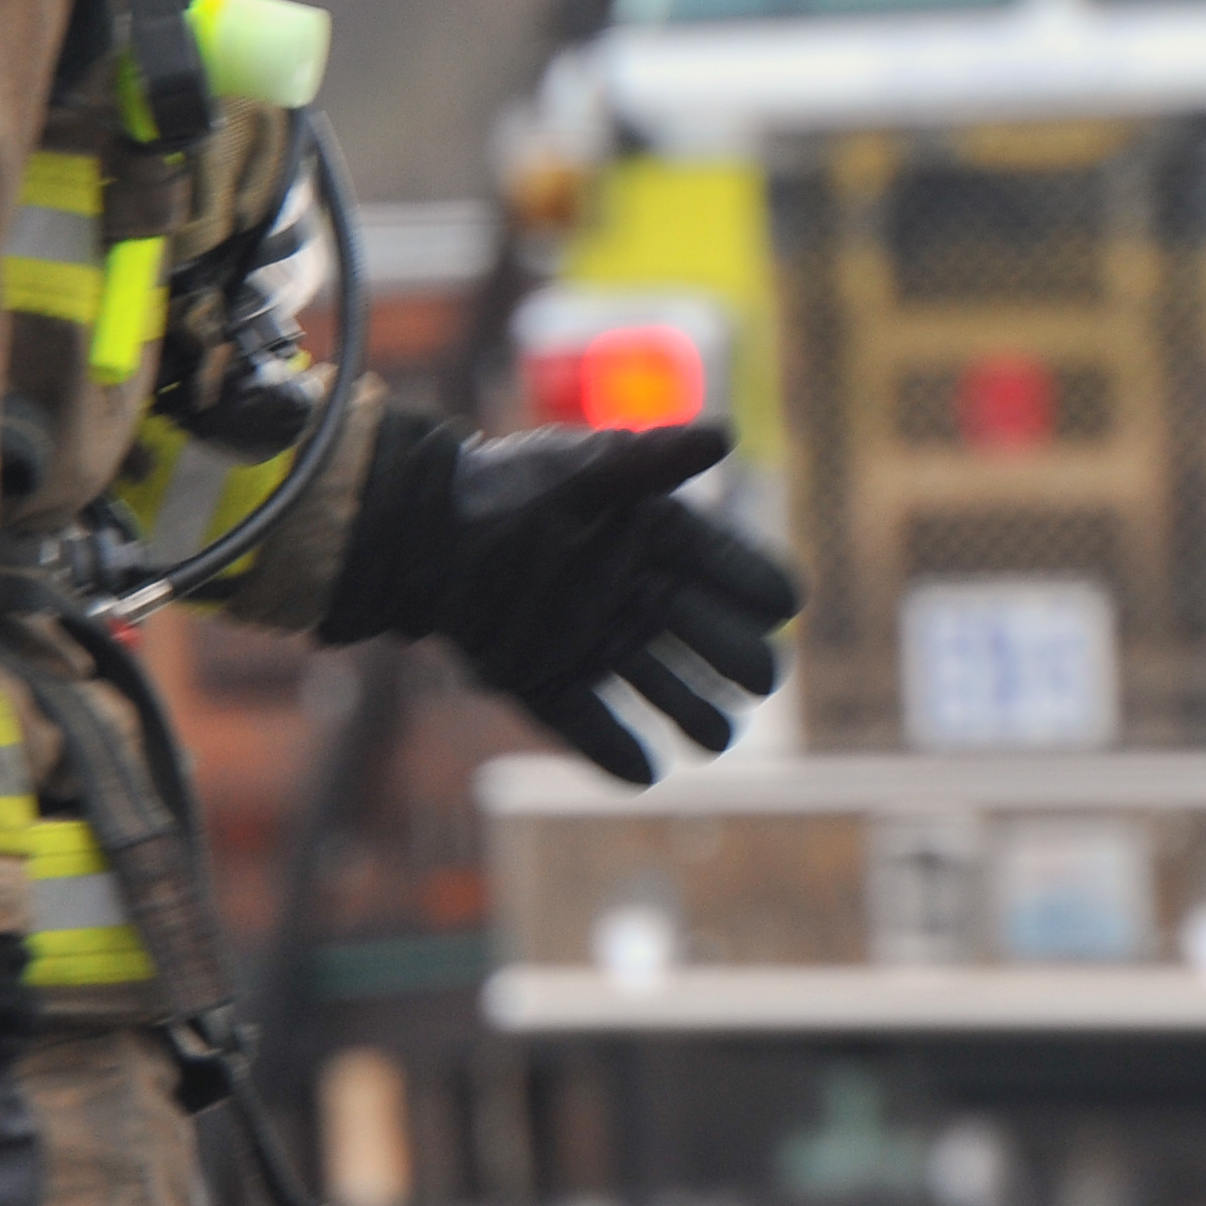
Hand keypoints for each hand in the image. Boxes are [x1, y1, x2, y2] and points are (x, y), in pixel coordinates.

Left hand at [325, 417, 805, 780]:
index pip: (724, 565)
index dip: (757, 584)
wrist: (420, 532)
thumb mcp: (586, 472)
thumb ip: (654, 460)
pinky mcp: (544, 680)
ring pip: (657, 687)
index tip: (785, 605)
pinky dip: (613, 752)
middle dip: (738, 660)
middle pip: (704, 635)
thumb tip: (728, 434)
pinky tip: (643, 771)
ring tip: (716, 738)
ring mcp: (589, 641)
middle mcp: (629, 593)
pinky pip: (588, 725)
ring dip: (690, 714)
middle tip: (762, 680)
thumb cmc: (511, 491)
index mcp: (650, 540)